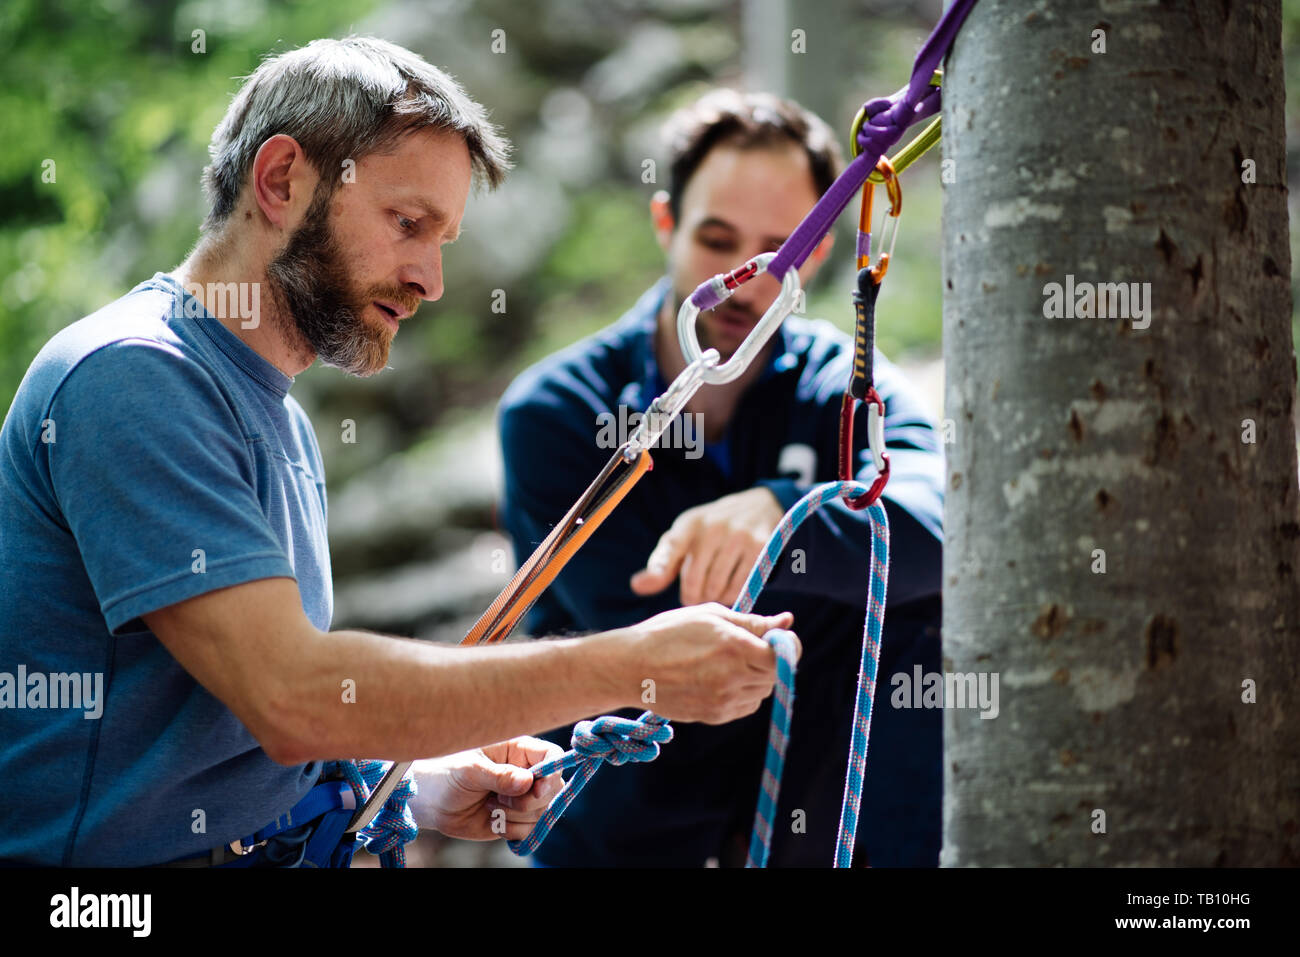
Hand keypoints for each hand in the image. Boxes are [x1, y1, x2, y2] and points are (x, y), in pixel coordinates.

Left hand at [411, 737, 564, 841]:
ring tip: (490, 807)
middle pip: (554, 789)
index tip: (536, 789)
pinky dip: (513, 831)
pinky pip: (531, 830)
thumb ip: (500, 776)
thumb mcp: (471, 770)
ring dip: (517, 816)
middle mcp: (527, 773)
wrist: (431, 804)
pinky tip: (493, 821)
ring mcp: (523, 798)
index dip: (552, 773)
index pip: (552, 757)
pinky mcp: (517, 820)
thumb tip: (528, 782)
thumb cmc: (448, 775)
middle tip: (500, 800)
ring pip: (543, 812)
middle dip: (529, 801)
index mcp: (519, 751)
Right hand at [622, 603, 799, 723]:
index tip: (776, 639)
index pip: (782, 655)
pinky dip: (742, 693)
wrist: (631, 668)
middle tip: (744, 648)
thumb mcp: (710, 616)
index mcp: (734, 646)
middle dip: (767, 661)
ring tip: (727, 663)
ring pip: (762, 692)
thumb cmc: (668, 632)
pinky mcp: (715, 715)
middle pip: (774, 675)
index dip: (785, 646)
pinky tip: (719, 679)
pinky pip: (745, 706)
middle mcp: (733, 676)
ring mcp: (724, 700)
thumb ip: (752, 621)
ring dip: (755, 678)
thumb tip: (787, 621)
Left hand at [630, 487, 784, 605]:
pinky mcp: (759, 548)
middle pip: (694, 581)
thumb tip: (636, 586)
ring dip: (713, 597)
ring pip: (717, 588)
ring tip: (712, 591)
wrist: (757, 506)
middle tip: (695, 595)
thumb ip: (662, 563)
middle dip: (692, 595)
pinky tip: (729, 589)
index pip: (670, 547)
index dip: (657, 569)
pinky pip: (739, 588)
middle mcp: (713, 527)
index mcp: (690, 523)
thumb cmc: (711, 530)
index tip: (639, 585)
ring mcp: (738, 536)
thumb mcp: (686, 537)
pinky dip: (732, 596)